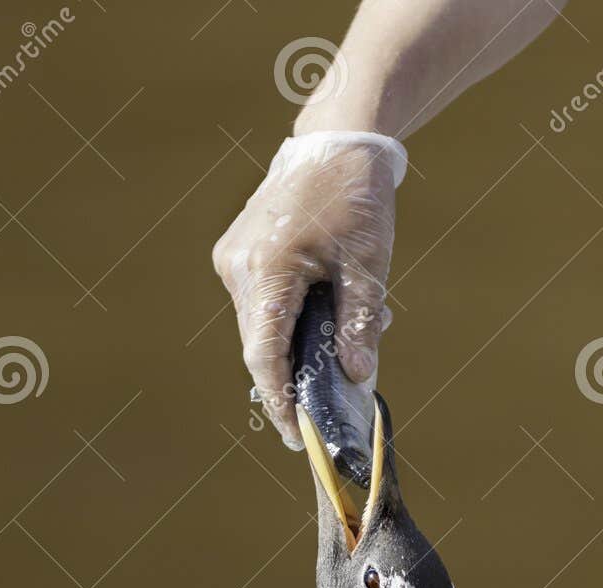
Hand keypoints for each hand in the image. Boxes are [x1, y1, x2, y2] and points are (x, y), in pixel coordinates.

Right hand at [212, 134, 400, 448]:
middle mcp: (239, 267)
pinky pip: (259, 305)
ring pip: (259, 328)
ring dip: (294, 348)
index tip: (297, 436)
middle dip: (292, 379)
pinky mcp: (238, 254)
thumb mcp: (368, 262)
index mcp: (268, 268)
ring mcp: (233, 260)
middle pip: (260, 346)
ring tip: (341, 346)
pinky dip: (288, 320)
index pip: (265, 356)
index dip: (280, 402)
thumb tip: (357, 377)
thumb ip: (359, 324)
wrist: (338, 136)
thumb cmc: (356, 194)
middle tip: (323, 408)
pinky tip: (323, 313)